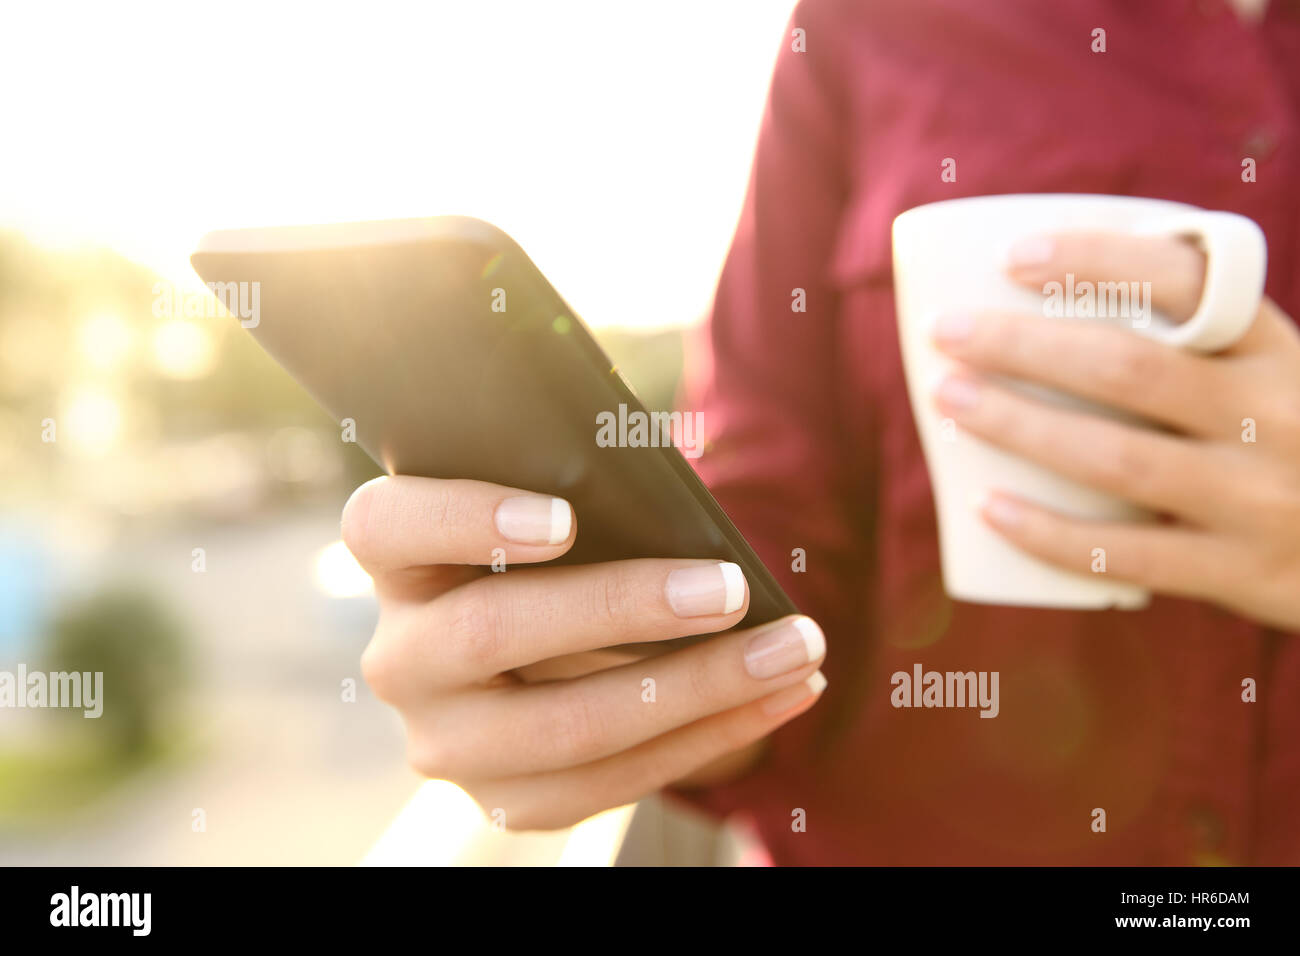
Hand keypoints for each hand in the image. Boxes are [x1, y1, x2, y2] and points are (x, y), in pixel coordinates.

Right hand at [341, 475, 826, 830]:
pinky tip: (782, 694)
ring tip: (794, 650)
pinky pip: (612, 782)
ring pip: (567, 725)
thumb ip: (581, 498)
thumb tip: (686, 515)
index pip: (387, 525)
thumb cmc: (555, 554)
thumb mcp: (547, 511)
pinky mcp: (506, 797)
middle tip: (729, 588)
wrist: (538, 655)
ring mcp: (445, 740)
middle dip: (624, 607)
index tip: (568, 517)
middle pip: (490, 630)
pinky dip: (710, 735)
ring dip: (699, 687)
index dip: (469, 518)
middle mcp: (401, 657)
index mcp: (397, 558)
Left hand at [929, 231, 1299, 629]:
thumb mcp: (1258, 379)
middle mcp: (1276, 414)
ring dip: (1021, 427)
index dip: (1099, 260)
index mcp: (1272, 349)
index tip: (1016, 256)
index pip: (1189, 280)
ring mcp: (1260, 497)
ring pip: (1119, 458)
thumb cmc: (1276, 444)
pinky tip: (989, 509)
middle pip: (1131, 369)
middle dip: (1025, 346)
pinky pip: (1126, 555)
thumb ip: (1185, 345)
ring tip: (951, 400)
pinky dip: (1049, 532)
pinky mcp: (1241, 571)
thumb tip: (1032, 301)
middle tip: (947, 333)